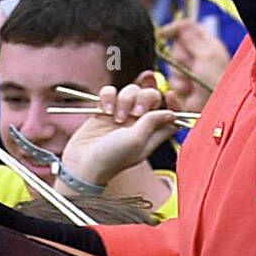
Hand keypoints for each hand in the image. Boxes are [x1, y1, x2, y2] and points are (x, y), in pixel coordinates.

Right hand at [60, 82, 179, 186]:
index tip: (169, 95)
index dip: (174, 104)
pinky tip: (104, 110)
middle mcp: (139, 123)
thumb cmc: (111, 158)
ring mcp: (121, 115)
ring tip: (116, 116)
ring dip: (124, 99)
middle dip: (145, 98)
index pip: (171, 114)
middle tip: (136, 112)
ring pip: (130, 91)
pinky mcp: (104, 110)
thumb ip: (153, 122)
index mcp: (152, 133)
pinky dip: (107, 96)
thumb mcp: (136, 141)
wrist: (82, 165)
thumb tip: (172, 112)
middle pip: (151, 97)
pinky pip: (110, 92)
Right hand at [160, 17, 228, 112]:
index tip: (163, 34)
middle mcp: (197, 60)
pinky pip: (170, 88)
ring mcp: (190, 77)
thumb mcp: (208, 55)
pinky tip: (186, 93)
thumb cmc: (219, 82)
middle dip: (180, 59)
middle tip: (192, 66)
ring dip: (180, 78)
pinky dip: (175, 92)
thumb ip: (192, 39)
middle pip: (176, 50)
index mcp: (207, 46)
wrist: (218, 109)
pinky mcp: (183, 93)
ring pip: (171, 71)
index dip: (175, 29)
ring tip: (191, 86)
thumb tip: (181, 24)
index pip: (187, 30)